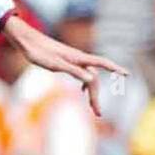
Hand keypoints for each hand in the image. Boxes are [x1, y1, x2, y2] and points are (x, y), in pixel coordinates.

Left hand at [2, 15, 126, 116]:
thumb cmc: (39, 52)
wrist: (27, 41)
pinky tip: (83, 90)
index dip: (115, 69)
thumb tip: (92, 81)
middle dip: (96, 96)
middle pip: (93, 79)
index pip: (102, 63)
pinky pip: (81, 74)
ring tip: (93, 108)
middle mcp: (78, 59)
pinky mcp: (65, 62)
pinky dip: (84, 84)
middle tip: (98, 113)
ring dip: (91, 92)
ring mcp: (72, 61)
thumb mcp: (56, 65)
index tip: (127, 74)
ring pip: (87, 78)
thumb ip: (74, 72)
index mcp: (79, 58)